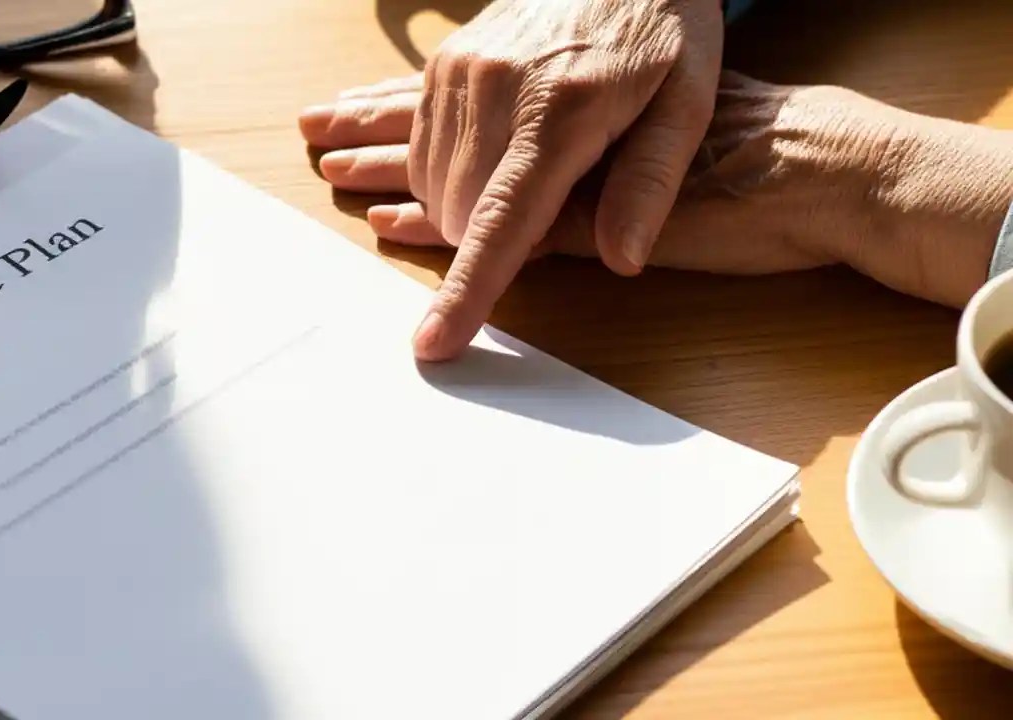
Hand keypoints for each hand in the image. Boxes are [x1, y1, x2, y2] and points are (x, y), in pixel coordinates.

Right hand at [304, 0, 725, 359]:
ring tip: (523, 179)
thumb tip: (620, 260)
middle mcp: (493, 90)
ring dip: (463, 207)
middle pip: (458, 214)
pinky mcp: (445, 62)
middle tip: (552, 214)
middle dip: (489, 242)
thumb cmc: (665, 25)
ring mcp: (460, 71)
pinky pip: (422, 143)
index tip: (433, 344)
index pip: (499, 224)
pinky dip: (443, 172)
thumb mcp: (687, 100)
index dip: (466, 293)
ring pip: (432, 184)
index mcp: (558, 111)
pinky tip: (479, 162)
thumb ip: (650, 183)